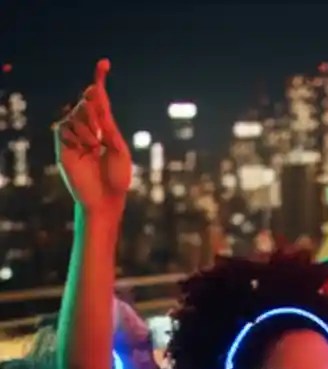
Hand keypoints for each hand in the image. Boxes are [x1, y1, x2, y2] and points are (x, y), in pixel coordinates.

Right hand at [55, 59, 129, 212]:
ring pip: (75, 115)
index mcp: (105, 129)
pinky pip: (62, 128)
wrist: (107, 199)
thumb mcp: (119, 148)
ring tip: (95, 146)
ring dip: (87, 127)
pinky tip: (85, 147)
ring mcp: (74, 138)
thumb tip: (98, 102)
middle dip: (94, 107)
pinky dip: (75, 134)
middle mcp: (89, 130)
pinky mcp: (62, 147)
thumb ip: (108, 126)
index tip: (104, 63)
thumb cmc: (118, 178)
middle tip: (102, 126)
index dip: (100, 81)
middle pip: (86, 103)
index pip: (100, 101)